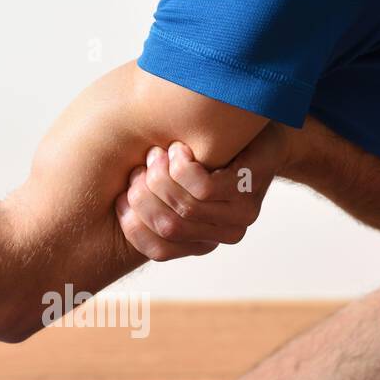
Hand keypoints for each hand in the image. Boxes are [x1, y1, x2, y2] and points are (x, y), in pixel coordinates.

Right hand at [116, 123, 288, 261]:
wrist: (263, 130)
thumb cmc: (211, 152)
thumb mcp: (177, 180)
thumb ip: (155, 199)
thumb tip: (117, 204)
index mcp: (204, 240)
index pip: (157, 249)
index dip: (132, 223)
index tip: (122, 195)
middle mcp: (225, 234)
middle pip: (167, 226)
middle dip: (143, 195)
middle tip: (141, 168)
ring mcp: (241, 215)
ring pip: (183, 208)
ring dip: (160, 177)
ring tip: (158, 154)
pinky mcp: (247, 190)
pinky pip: (203, 189)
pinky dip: (182, 168)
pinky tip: (180, 150)